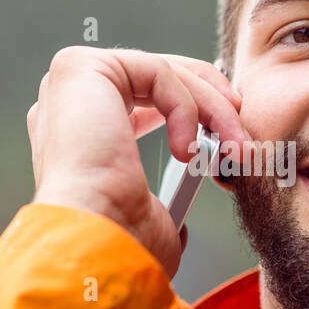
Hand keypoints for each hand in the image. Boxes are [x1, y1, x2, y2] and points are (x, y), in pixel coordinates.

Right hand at [27, 46, 248, 276]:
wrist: (95, 241)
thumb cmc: (119, 240)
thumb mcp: (151, 218)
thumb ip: (162, 205)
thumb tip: (179, 224)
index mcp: (76, 133)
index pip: (139, 97)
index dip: (188, 107)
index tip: (227, 134)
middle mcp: (67, 102)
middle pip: (154, 78)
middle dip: (209, 102)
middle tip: (241, 134)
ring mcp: (68, 82)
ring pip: (162, 73)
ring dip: (210, 108)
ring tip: (233, 147)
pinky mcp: (80, 68)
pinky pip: (157, 71)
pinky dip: (185, 106)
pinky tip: (186, 150)